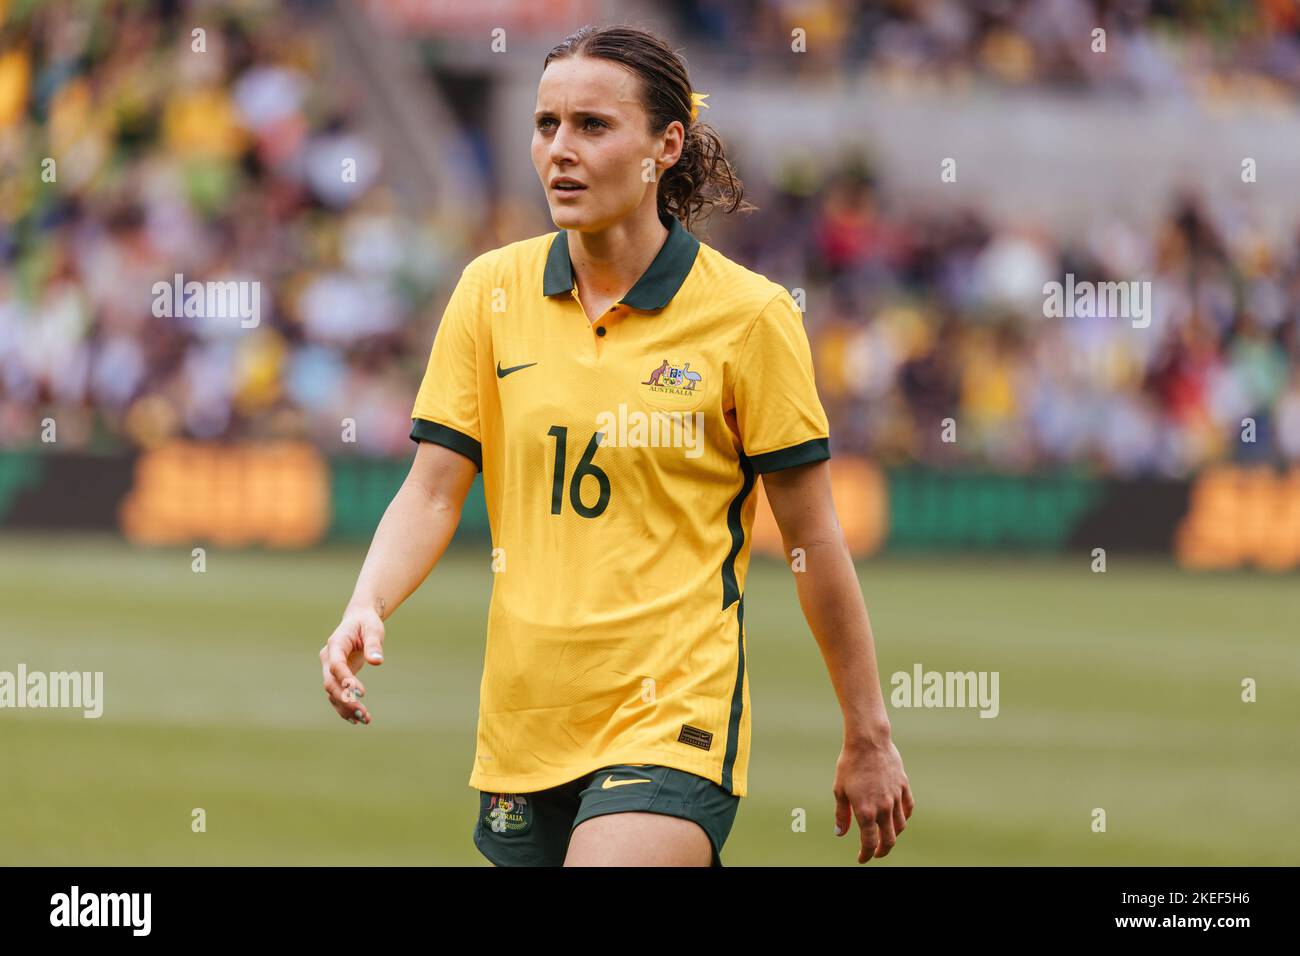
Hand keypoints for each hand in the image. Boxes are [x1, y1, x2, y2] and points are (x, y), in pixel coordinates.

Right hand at [320, 605, 384, 724]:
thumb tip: (377, 662)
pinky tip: (358, 719)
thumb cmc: (367, 623)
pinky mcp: (337, 676)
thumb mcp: (373, 629)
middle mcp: (328, 658)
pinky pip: (337, 694)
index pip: (336, 665)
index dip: (346, 680)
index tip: (361, 693)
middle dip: (345, 700)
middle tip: (363, 714)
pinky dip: (345, 707)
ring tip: (364, 719)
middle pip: (331, 683)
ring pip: (332, 692)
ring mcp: (330, 668)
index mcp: (335, 644)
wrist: (359, 620)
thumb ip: (374, 644)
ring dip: (346, 708)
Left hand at [833, 736, 914, 862]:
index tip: (862, 858)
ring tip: (886, 835)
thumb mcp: (839, 790)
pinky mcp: (904, 787)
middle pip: (889, 840)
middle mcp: (884, 808)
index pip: (869, 843)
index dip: (866, 854)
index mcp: (865, 811)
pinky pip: (908, 809)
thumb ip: (842, 814)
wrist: (868, 741)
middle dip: (882, 850)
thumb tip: (840, 833)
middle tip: (876, 853)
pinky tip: (898, 818)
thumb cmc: (850, 764)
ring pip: (901, 826)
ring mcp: (896, 798)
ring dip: (893, 835)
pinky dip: (904, 817)